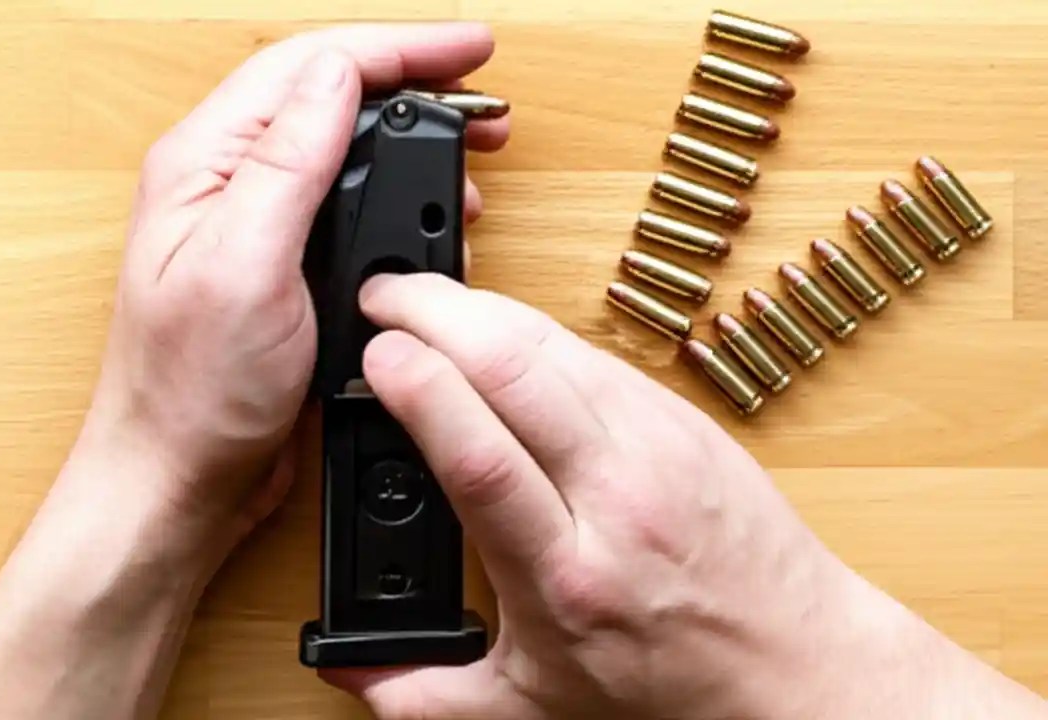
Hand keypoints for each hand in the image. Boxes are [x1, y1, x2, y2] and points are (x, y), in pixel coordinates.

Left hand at [77, 25, 509, 556]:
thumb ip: (286, 162)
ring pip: (342, 145)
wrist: (180, 480)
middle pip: (328, 94)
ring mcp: (254, 224)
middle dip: (414, 84)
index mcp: (204, 164)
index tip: (470, 50)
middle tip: (485, 102)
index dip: (397, 49)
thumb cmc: (191, 392)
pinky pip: (344, 202)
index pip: (309, 67)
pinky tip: (427, 214)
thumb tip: (336, 74)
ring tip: (472, 156)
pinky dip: (397, 193)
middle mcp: (226, 183)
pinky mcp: (280, 268)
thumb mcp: (243, 266)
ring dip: (412, 138)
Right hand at [321, 274, 933, 718]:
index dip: (424, 391)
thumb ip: (422, 694)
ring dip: (480, 304)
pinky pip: (593, 348)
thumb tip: (347, 668)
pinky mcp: (681, 416)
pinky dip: (530, 324)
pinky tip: (495, 323)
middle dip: (437, 311)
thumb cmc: (672, 682)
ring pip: (557, 341)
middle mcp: (617, 496)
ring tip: (424, 298)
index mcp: (566, 574)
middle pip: (518, 370)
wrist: (794, 664)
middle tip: (380, 294)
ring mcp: (657, 444)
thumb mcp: (530, 708)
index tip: (375, 355)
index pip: (485, 459)